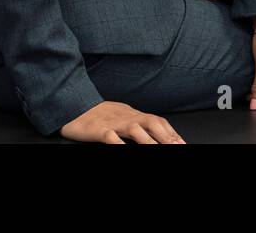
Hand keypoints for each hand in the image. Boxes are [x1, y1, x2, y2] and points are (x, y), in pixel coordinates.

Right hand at [60, 101, 184, 143]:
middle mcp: (126, 116)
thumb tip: (158, 132)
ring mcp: (113, 122)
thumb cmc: (98, 115)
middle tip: (178, 147)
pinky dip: (119, 144)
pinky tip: (124, 149)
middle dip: (167, 137)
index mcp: (133, 114)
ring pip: (135, 130)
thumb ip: (138, 123)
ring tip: (159, 150)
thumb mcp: (121, 116)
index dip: (172, 133)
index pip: (158, 121)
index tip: (183, 143)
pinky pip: (110, 137)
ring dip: (149, 141)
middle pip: (152, 122)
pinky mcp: (98, 130)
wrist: (72, 105)